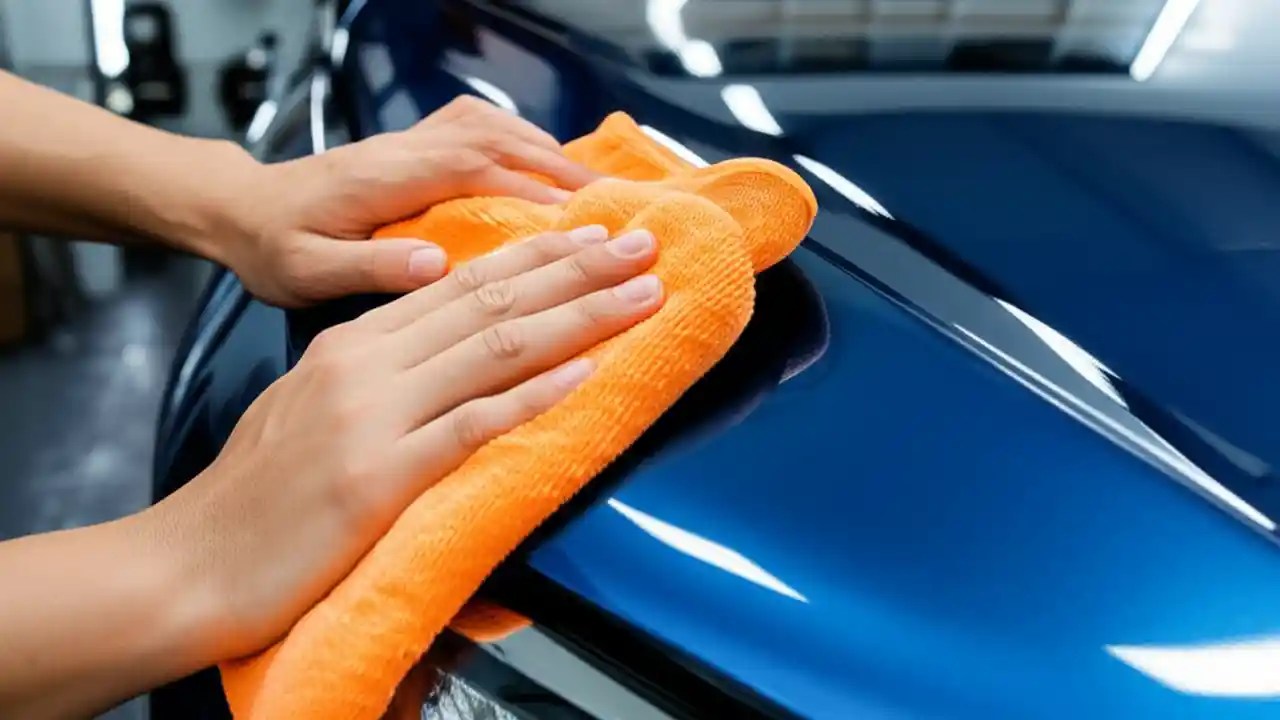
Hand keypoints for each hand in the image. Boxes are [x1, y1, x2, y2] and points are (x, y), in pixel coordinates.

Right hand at [145, 225, 659, 660]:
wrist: (195, 559)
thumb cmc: (258, 490)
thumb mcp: (312, 402)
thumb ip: (376, 370)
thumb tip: (444, 354)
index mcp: (352, 342)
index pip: (461, 283)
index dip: (537, 257)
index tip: (594, 238)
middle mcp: (366, 364)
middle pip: (489, 301)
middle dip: (576, 271)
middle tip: (641, 247)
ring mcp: (372, 416)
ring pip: (494, 348)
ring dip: (579, 318)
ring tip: (640, 295)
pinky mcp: (378, 477)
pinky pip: (471, 425)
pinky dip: (534, 397)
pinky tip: (585, 373)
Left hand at [223, 96, 600, 306]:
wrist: (240, 210)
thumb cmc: (273, 248)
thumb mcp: (306, 271)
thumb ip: (367, 268)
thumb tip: (435, 266)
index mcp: (382, 180)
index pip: (470, 170)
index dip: (527, 188)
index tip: (576, 218)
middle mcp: (401, 150)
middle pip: (492, 138)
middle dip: (555, 165)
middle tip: (609, 198)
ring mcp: (407, 143)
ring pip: (489, 125)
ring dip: (543, 147)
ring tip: (590, 181)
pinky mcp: (410, 147)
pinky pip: (476, 127)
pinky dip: (519, 138)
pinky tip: (543, 162)